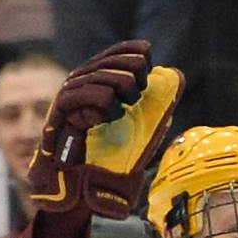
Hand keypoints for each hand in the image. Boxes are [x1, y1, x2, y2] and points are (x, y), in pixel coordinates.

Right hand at [26, 42, 182, 237]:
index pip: (120, 51)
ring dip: (120, 92)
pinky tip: (109, 117)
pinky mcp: (62, 110)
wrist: (82, 185)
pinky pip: (90, 96)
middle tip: (134, 98)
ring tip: (121, 111)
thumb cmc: (110, 158)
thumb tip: (176, 77)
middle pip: (115, 62)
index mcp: (99, 79)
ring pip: (104, 77)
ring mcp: (69, 93)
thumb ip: (156, 104)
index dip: (136, 53)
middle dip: (133, 75)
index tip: (148, 65)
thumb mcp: (141, 129)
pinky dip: (105, 106)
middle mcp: (81, 80)